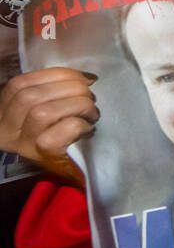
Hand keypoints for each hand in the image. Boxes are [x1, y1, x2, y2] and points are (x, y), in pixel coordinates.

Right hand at [0, 68, 98, 185]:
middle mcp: (6, 127)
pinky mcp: (44, 155)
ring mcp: (23, 143)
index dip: (57, 75)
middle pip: (31, 96)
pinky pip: (60, 133)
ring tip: (92, 113)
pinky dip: (79, 125)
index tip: (84, 78)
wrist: (70, 172)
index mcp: (4, 110)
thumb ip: (54, 92)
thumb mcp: (46, 111)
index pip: (21, 82)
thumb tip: (87, 77)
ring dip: (77, 105)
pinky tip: (88, 128)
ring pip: (43, 112)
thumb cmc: (60, 138)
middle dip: (70, 88)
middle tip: (91, 98)